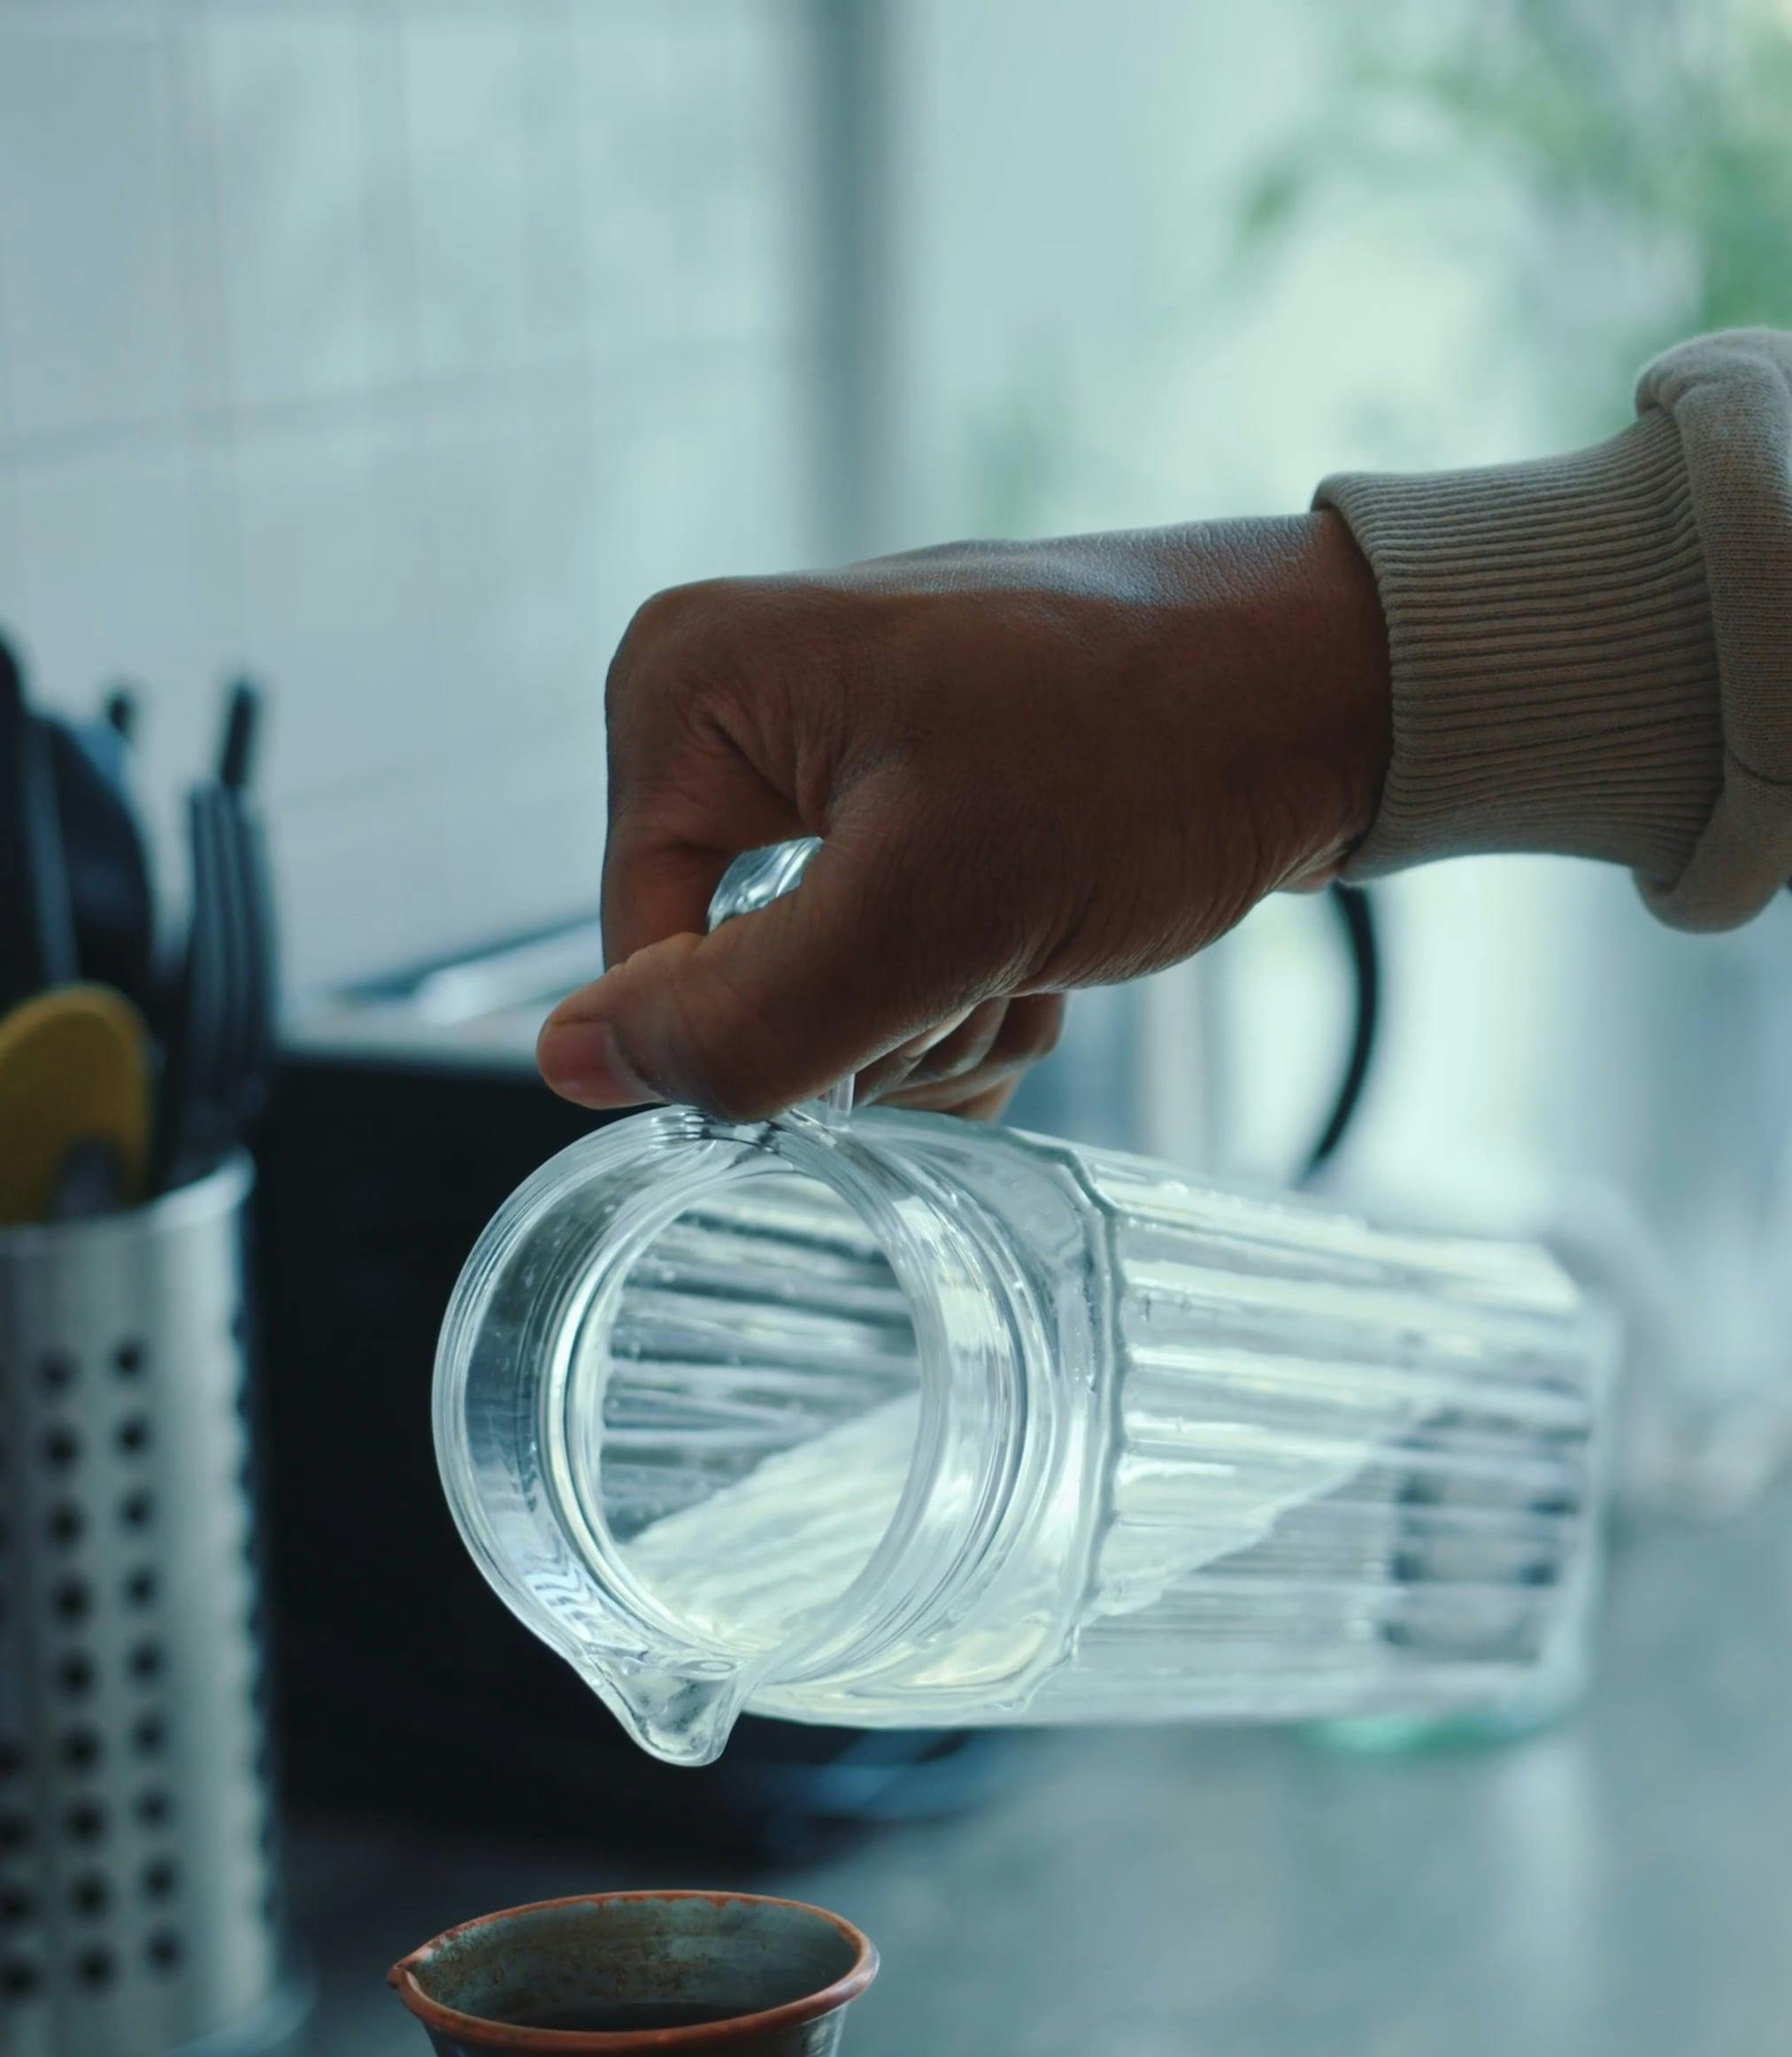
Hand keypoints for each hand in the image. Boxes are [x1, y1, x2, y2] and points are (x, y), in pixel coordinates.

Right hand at [538, 515, 1389, 1125]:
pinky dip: (979, 1001)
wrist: (1322, 693)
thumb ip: (739, 1021)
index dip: (775, 1030)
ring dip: (944, 1024)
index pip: (642, 968)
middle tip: (995, 956)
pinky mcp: (901, 815)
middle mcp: (730, 714)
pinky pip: (892, 982)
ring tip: (1037, 942)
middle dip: (879, 1024)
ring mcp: (818, 766)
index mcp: (684, 689)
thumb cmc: (1143, 756)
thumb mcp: (926, 916)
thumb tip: (567, 1066)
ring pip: (824, 1008)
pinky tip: (1053, 950)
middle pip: (736, 991)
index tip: (912, 983)